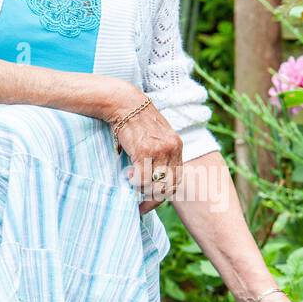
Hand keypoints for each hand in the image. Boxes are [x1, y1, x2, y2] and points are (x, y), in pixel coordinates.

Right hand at [111, 92, 182, 214]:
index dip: (165, 192)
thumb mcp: (156, 136)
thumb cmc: (136, 121)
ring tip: (132, 179)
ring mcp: (159, 150)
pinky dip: (134, 181)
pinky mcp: (144, 151)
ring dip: (142, 188)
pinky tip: (128, 173)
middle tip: (140, 194)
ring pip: (155, 185)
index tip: (151, 198)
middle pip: (169, 186)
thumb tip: (155, 178)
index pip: (178, 179)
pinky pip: (142, 179)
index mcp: (177, 146)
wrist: (124, 103)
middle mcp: (172, 148)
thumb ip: (161, 154)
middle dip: (153, 196)